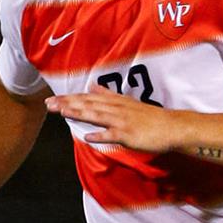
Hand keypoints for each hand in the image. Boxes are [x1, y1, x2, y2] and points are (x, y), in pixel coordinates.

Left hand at [45, 91, 186, 153]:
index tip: (53, 99)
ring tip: (61, 112)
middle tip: (49, 104)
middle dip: (67, 104)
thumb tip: (92, 85)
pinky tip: (87, 137)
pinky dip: (100, 135)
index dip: (69, 98)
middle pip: (88, 105)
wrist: (173, 126)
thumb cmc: (151, 117)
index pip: (88, 98)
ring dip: (78, 113)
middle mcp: (116, 109)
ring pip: (97, 116)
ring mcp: (122, 121)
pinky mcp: (129, 134)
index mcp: (115, 101)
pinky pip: (112, 135)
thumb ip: (108, 94)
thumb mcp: (127, 101)